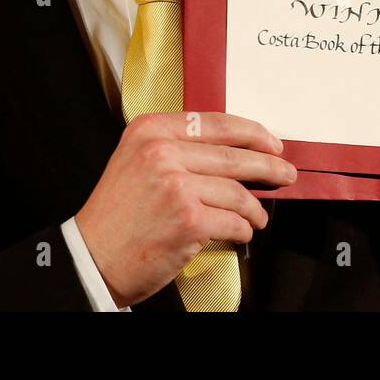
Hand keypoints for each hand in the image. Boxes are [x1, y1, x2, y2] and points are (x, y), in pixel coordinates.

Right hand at [74, 111, 296, 307]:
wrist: (93, 256)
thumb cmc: (117, 214)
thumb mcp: (136, 161)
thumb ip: (176, 148)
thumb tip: (233, 150)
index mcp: (150, 130)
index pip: (215, 123)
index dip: (252, 132)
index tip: (270, 142)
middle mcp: (161, 152)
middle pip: (234, 154)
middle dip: (268, 165)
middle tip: (286, 173)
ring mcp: (176, 185)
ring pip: (238, 190)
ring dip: (254, 207)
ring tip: (257, 215)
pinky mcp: (188, 219)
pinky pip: (233, 220)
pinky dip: (243, 228)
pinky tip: (242, 231)